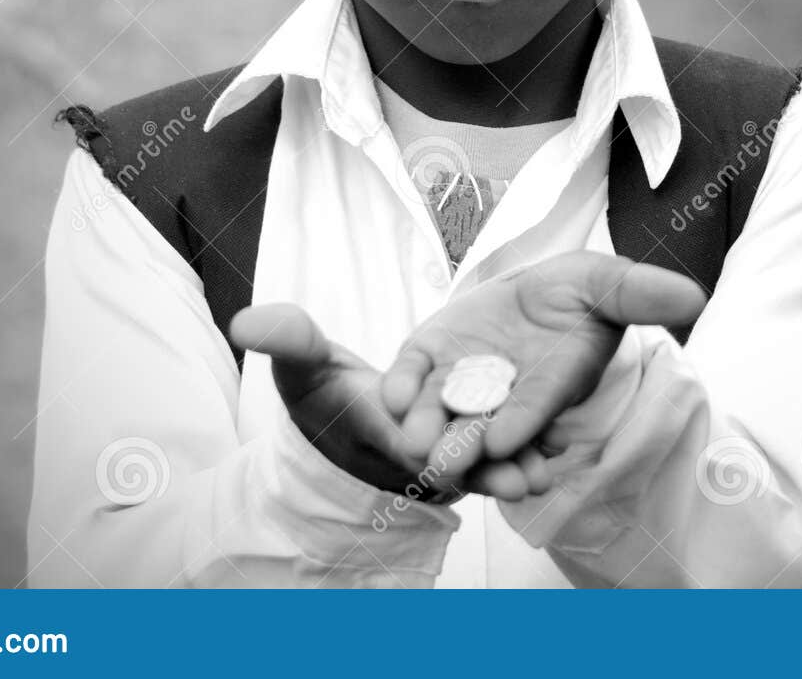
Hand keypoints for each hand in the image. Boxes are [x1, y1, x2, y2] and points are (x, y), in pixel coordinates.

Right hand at [229, 304, 555, 501]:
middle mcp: (411, 451)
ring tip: (543, 475)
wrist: (346, 422)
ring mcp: (442, 454)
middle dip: (479, 471)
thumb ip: (287, 340)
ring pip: (479, 463)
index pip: (394, 438)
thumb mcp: (303, 363)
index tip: (437, 452)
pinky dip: (522, 452)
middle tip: (515, 480)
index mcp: (372, 429)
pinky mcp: (467, 446)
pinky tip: (558, 447)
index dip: (416, 444)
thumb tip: (243, 321)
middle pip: (447, 461)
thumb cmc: (321, 394)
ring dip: (509, 470)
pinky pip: (497, 451)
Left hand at [379, 251, 706, 483]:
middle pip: (485, 431)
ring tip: (415, 447)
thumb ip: (641, 293)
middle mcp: (503, 399)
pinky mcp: (426, 362)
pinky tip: (390, 394)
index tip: (507, 439)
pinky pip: (410, 380)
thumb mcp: (607, 284)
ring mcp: (460, 384)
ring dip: (429, 435)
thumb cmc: (573, 297)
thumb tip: (694, 298)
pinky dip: (401, 388)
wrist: (525, 290)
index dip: (526, 423)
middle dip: (469, 450)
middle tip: (448, 465)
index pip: (538, 409)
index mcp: (550, 386)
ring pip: (443, 418)